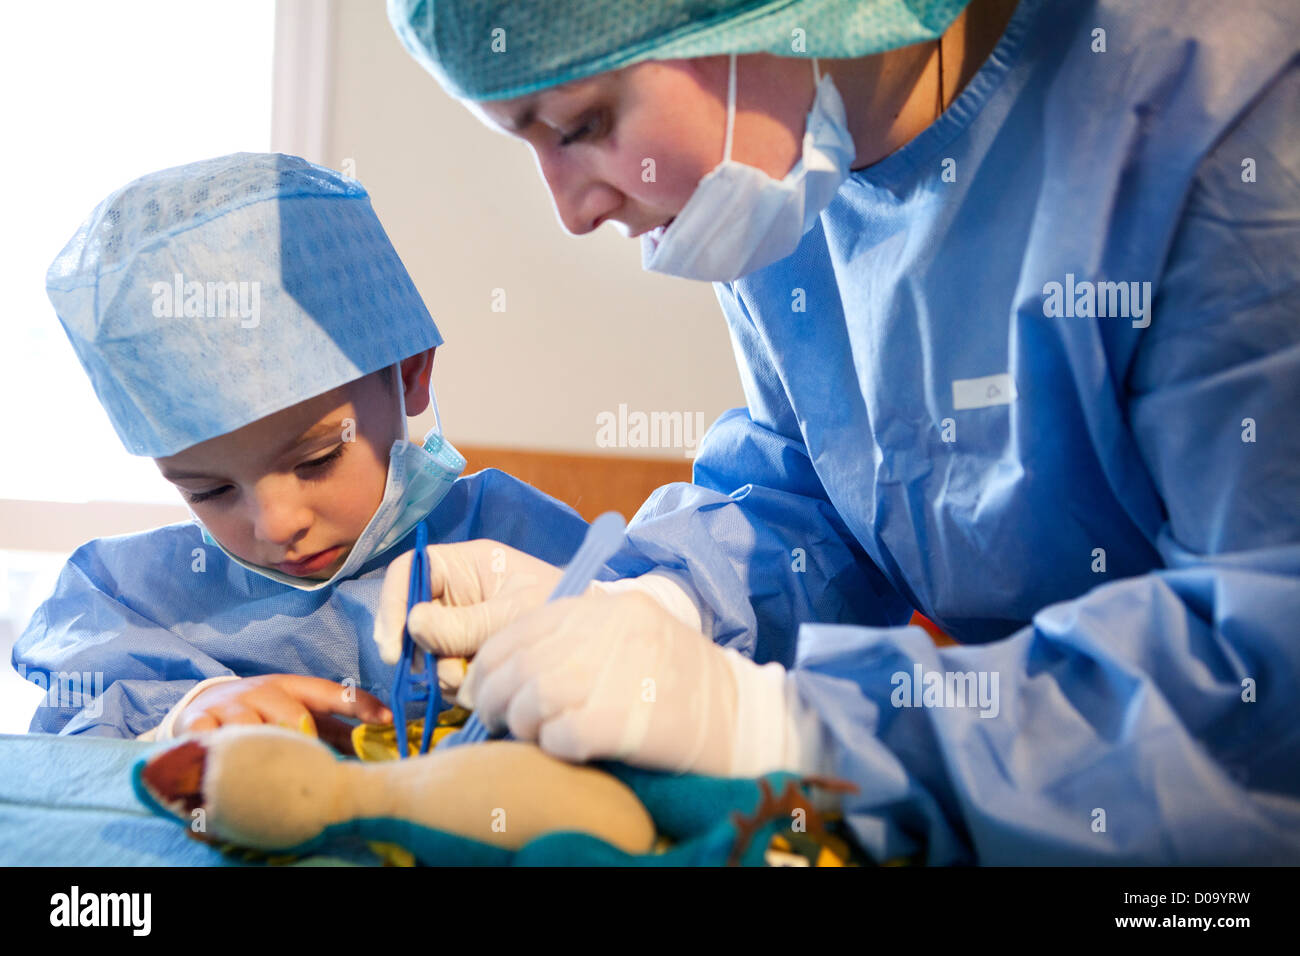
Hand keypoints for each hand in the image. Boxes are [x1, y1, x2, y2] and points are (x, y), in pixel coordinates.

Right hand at [175, 675, 391, 752]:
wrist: (205, 703)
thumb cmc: (265, 711)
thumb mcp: (299, 711)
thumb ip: (336, 729)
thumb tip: (377, 747)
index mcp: (293, 687)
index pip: (331, 693)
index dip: (360, 705)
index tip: (386, 719)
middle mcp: (262, 691)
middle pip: (292, 715)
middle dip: (304, 739)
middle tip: (307, 757)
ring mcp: (229, 705)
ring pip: (252, 728)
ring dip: (261, 747)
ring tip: (264, 761)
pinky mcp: (197, 721)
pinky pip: (210, 737)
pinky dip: (218, 749)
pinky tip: (223, 759)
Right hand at [373, 540, 566, 703]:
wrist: (595, 642)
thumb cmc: (561, 608)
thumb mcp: (514, 614)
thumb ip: (466, 623)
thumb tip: (414, 625)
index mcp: (466, 564)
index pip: (409, 571)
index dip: (392, 605)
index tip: (394, 649)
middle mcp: (456, 593)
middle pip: (410, 618)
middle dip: (422, 651)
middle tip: (444, 673)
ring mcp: (460, 624)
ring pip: (426, 652)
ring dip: (444, 673)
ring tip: (477, 677)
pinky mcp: (467, 654)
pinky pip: (445, 672)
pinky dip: (459, 685)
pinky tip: (484, 687)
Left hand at [461, 591, 742, 775]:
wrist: (745, 719)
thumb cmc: (682, 684)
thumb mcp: (632, 636)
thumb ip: (577, 639)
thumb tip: (507, 670)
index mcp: (607, 608)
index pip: (520, 629)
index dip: (491, 665)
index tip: (485, 690)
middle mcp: (609, 632)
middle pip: (519, 666)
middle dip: (496, 699)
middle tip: (501, 722)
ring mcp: (616, 674)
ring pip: (532, 701)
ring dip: (524, 727)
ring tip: (537, 737)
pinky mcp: (622, 721)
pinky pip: (559, 737)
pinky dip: (553, 748)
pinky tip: (569, 749)